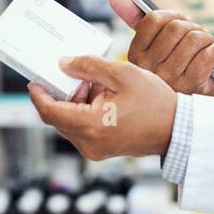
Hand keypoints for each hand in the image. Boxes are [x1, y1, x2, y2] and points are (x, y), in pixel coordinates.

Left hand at [28, 55, 176, 159]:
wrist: (178, 129)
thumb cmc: (154, 101)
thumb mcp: (122, 74)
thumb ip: (88, 66)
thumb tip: (63, 64)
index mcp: (90, 125)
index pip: (49, 110)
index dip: (38, 93)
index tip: (35, 78)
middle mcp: (88, 143)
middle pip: (56, 116)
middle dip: (58, 93)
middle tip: (69, 72)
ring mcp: (94, 149)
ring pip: (68, 122)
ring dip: (72, 101)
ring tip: (92, 82)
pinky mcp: (101, 149)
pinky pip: (81, 128)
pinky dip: (83, 110)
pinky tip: (100, 94)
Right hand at [109, 0, 213, 96]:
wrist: (192, 102)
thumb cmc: (172, 66)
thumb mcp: (152, 44)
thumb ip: (134, 18)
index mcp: (136, 56)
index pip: (153, 20)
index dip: (172, 15)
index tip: (180, 22)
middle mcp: (149, 70)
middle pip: (176, 28)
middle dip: (192, 26)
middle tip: (197, 34)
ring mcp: (170, 80)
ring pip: (193, 40)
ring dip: (206, 38)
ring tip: (207, 44)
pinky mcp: (192, 86)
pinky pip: (207, 55)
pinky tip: (213, 54)